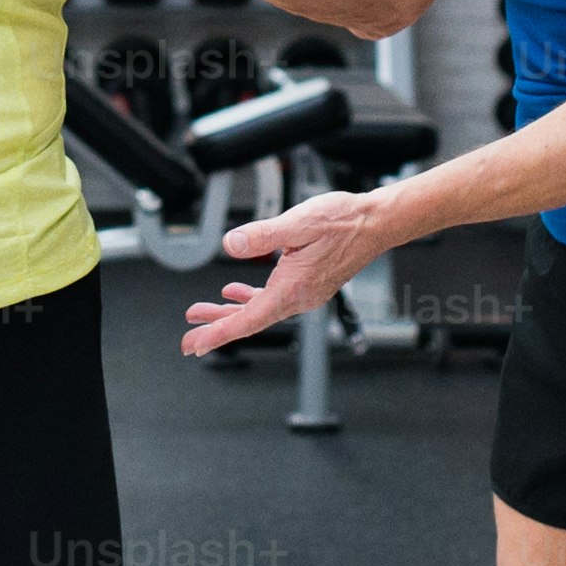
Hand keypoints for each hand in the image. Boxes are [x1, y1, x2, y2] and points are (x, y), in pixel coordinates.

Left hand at [181, 187, 389, 358]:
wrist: (375, 223)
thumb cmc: (344, 221)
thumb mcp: (298, 222)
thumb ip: (261, 235)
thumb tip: (231, 244)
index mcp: (293, 287)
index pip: (249, 320)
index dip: (219, 333)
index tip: (195, 344)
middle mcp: (299, 297)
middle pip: (250, 321)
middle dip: (217, 328)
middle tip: (189, 339)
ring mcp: (305, 293)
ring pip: (259, 310)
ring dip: (229, 313)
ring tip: (202, 311)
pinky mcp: (308, 284)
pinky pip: (272, 299)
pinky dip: (250, 299)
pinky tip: (236, 293)